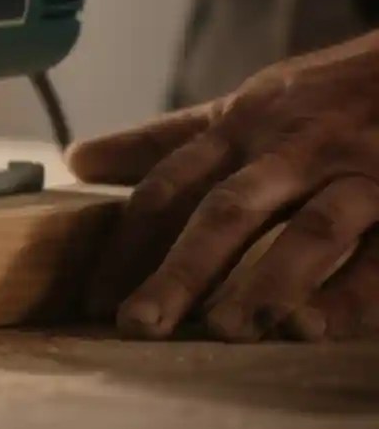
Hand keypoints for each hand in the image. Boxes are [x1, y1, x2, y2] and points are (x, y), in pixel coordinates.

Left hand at [67, 31, 378, 341]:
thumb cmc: (324, 97)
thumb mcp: (244, 106)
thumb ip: (165, 140)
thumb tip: (77, 158)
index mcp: (242, 129)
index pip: (170, 184)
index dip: (127, 240)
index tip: (91, 296)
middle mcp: (292, 150)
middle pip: (228, 210)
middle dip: (182, 268)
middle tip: (137, 324)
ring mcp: (357, 174)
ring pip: (310, 229)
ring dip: (268, 280)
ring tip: (225, 331)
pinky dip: (352, 293)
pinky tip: (316, 328)